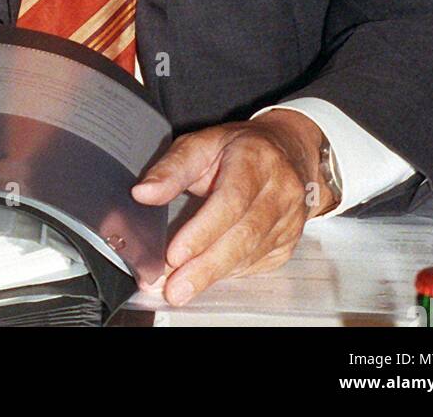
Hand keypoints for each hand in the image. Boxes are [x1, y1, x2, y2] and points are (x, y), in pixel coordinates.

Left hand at [131, 109, 336, 306]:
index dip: (202, 231)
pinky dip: (228, 274)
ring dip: (212, 275)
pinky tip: (206, 277)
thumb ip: (171, 169)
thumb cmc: (237, 148)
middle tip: (174, 288)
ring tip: (181, 288)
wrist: (286, 150)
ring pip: (250, 255)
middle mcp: (280, 190)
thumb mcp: (201, 144)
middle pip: (243, 236)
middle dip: (205, 266)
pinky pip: (257, 264)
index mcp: (255, 159)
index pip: (231, 201)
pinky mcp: (290, 241)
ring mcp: (289, 218)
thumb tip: (143, 193)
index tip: (174, 255)